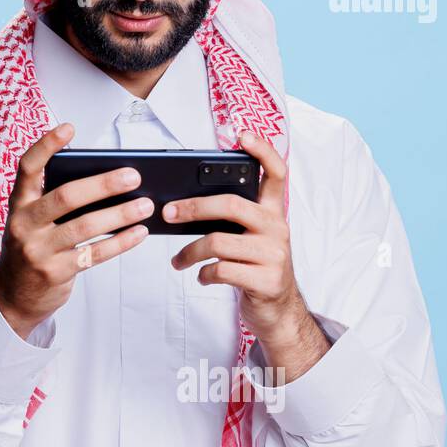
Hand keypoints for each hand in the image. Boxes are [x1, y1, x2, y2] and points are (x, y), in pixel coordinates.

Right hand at [0, 122, 152, 339]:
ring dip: (119, 214)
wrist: (12, 295)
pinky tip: (139, 232)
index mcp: (18, 204)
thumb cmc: (33, 247)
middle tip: (133, 176)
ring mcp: (38, 250)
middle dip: (102, 184)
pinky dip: (120, 242)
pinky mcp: (55, 272)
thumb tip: (107, 181)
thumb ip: (56, 201)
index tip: (68, 128)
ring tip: (146, 205)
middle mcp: (24, 224)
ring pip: (84, 226)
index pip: (27, 168)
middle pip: (65, 196)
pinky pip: (94, 254)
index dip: (46, 146)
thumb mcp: (33, 220)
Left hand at [166, 130, 328, 374]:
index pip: (276, 173)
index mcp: (273, 213)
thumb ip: (231, 219)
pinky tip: (201, 275)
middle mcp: (277, 229)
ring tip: (178, 260)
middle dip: (192, 207)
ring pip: (218, 241)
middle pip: (231, 205)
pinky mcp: (266, 280)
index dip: (262, 151)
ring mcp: (274, 255)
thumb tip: (181, 205)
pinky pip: (221, 270)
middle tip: (168, 212)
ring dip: (189, 251)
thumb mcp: (250, 238)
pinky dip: (203, 273)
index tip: (242, 135)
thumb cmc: (254, 268)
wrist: (278, 312)